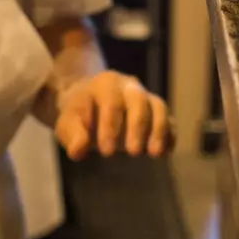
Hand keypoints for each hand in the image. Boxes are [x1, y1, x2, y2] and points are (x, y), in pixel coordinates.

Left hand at [52, 71, 173, 159]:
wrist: (90, 101)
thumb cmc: (79, 114)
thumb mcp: (68, 122)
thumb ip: (72, 134)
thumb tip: (78, 151)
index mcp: (105, 85)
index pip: (111, 102)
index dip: (110, 126)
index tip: (106, 152)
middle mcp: (129, 86)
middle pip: (139, 101)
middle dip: (137, 127)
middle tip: (132, 152)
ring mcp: (145, 97)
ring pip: (158, 107)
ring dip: (159, 130)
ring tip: (155, 153)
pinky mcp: (156, 111)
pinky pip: (168, 118)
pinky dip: (170, 134)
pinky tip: (167, 152)